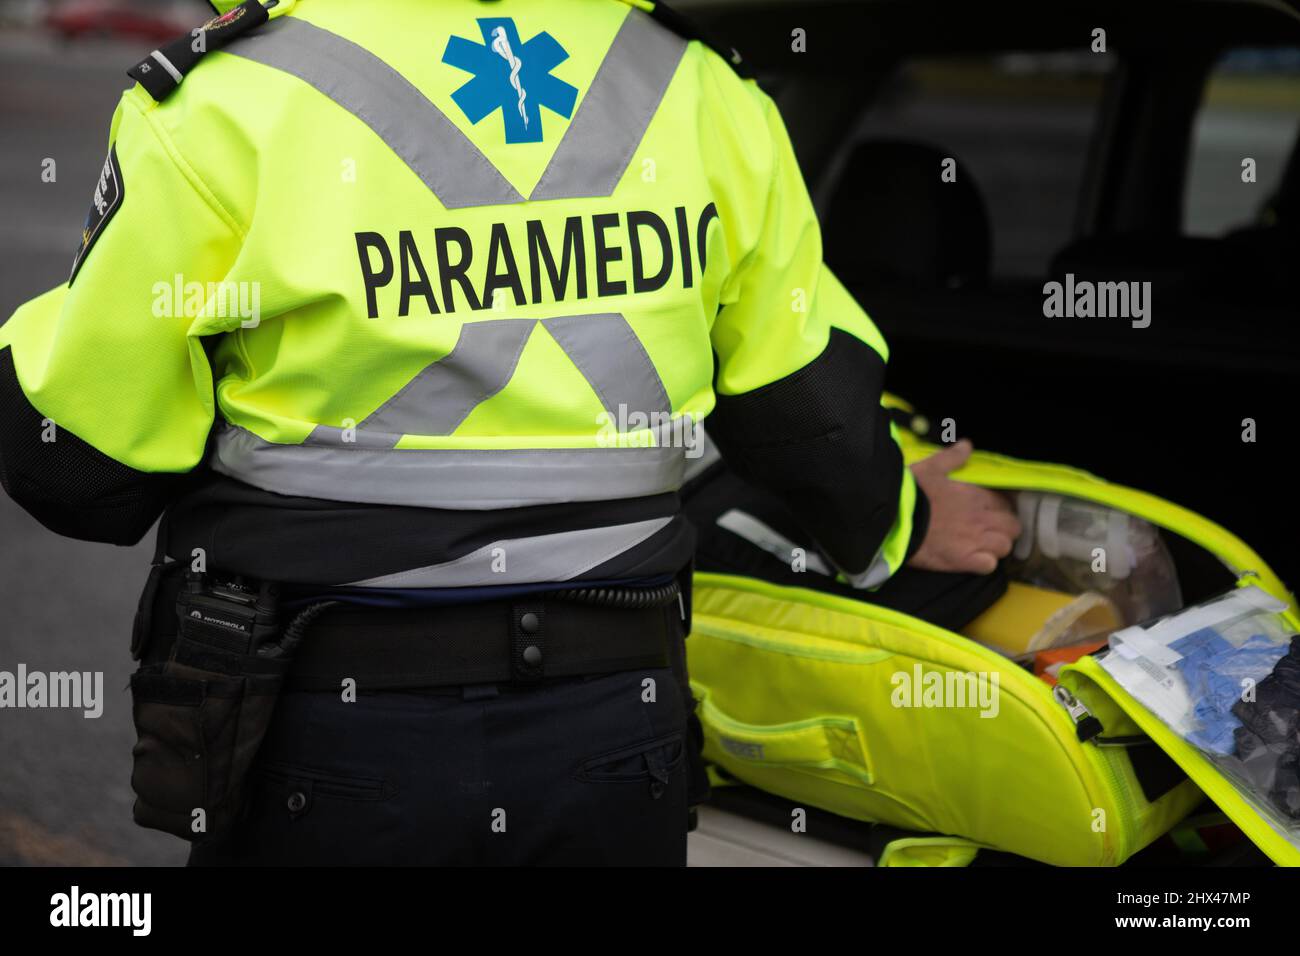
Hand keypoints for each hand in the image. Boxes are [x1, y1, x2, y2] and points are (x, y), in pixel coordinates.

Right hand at [906, 439, 1021, 574]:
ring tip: (983, 546)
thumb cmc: (912, 492)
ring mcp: (974, 541)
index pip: (1006, 503)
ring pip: (1005, 547)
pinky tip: (974, 559)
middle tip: (990, 529)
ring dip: (996, 546)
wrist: (894, 519)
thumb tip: (967, 445)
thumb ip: (952, 458)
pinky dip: (985, 563)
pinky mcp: (963, 561)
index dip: (1002, 508)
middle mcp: (981, 519)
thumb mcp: (931, 467)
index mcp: (976, 496)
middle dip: (1005, 528)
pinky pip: (989, 566)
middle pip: (1013, 527)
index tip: (991, 510)